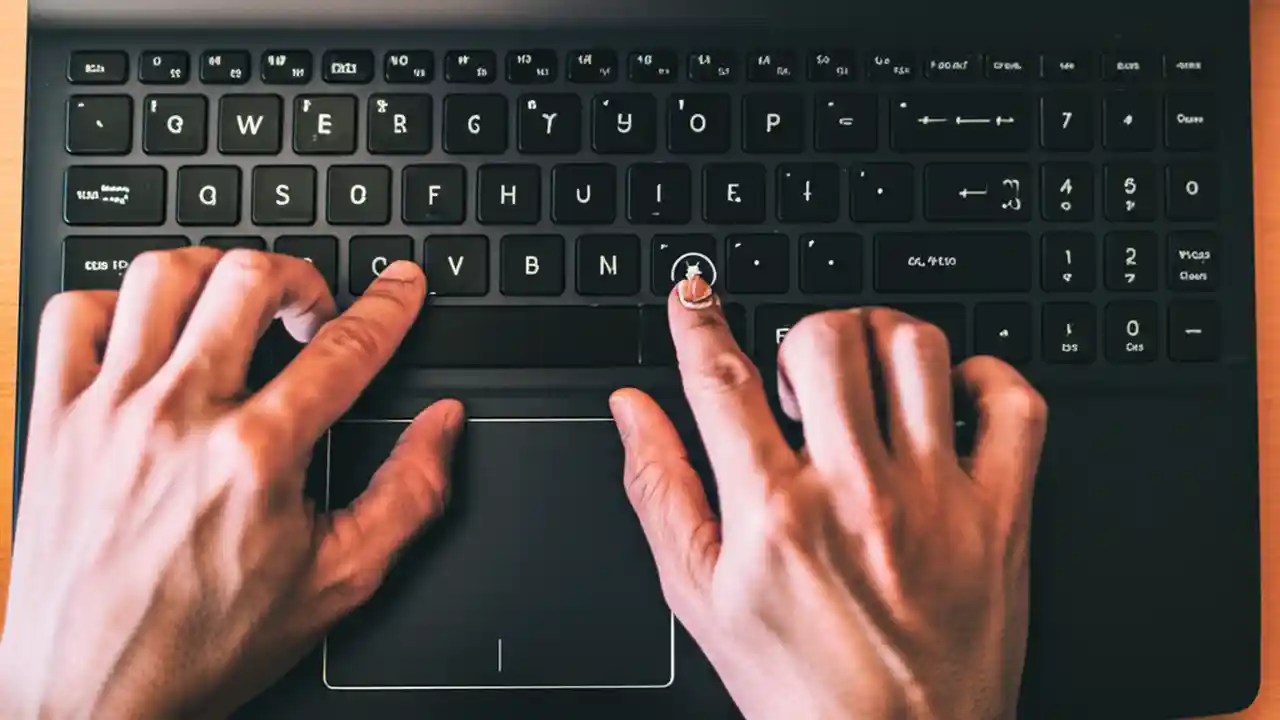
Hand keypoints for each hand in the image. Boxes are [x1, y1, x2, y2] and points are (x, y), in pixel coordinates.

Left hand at [0, 249, 462, 717]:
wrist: (91, 696)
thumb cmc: (205, 643)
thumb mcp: (338, 582)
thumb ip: (407, 496)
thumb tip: (442, 427)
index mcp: (256, 457)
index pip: (343, 349)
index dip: (388, 306)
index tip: (402, 285)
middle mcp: (178, 418)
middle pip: (249, 279)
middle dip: (302, 276)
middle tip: (313, 308)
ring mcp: (108, 411)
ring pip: (162, 275)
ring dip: (215, 272)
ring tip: (235, 304)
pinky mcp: (54, 419)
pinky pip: (74, 314)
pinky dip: (116, 303)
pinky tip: (148, 333)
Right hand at [610, 285, 1046, 719]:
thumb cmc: (800, 688)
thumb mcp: (700, 597)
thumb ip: (661, 491)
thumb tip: (633, 411)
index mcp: (774, 513)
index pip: (722, 377)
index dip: (697, 318)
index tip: (695, 294)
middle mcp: (857, 494)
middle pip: (824, 338)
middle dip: (800, 336)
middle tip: (800, 375)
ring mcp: (937, 500)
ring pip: (914, 349)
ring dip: (879, 342)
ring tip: (867, 381)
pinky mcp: (1000, 515)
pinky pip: (1013, 404)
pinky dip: (985, 376)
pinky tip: (951, 395)